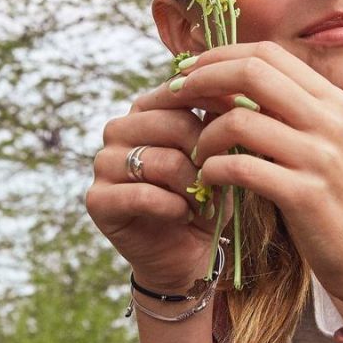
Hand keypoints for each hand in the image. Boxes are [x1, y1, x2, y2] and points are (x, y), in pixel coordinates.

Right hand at [86, 90, 230, 291]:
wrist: (187, 252)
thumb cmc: (205, 196)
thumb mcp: (220, 155)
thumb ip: (220, 123)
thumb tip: (239, 94)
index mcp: (146, 109)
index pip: (180, 90)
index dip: (217, 105)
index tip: (245, 122)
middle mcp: (119, 128)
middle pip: (174, 123)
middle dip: (207, 154)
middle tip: (218, 180)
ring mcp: (103, 162)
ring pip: (163, 161)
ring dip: (193, 188)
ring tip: (201, 203)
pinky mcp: (97, 199)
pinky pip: (143, 195)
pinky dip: (173, 208)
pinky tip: (182, 215)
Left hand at [153, 41, 342, 322]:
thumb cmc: (340, 201)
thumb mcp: (327, 143)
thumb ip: (289, 112)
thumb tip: (230, 84)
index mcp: (333, 100)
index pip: (268, 53)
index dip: (221, 56)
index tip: (191, 73)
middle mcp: (329, 119)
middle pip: (251, 72)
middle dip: (202, 80)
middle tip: (176, 97)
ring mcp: (319, 156)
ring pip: (239, 120)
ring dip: (205, 135)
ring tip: (199, 153)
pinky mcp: (304, 195)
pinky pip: (240, 167)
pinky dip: (213, 170)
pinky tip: (210, 181)